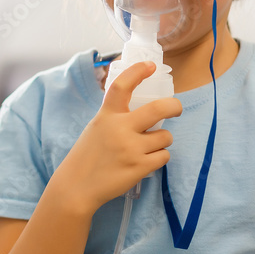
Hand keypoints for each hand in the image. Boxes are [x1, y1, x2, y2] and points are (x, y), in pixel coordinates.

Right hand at [52, 61, 181, 215]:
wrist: (77, 187)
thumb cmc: (88, 156)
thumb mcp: (97, 127)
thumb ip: (116, 117)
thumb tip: (144, 111)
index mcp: (107, 115)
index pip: (122, 86)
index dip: (138, 72)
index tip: (150, 66)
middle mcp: (120, 129)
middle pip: (159, 109)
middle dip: (174, 106)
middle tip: (176, 108)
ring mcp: (131, 149)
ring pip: (165, 136)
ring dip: (162, 140)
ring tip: (150, 146)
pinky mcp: (139, 168)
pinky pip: (164, 156)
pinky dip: (159, 157)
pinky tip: (147, 160)